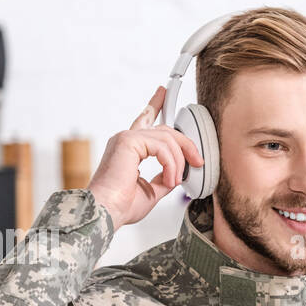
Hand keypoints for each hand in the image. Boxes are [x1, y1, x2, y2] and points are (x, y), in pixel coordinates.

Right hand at [87, 85, 203, 229]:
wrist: (107, 212)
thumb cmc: (121, 206)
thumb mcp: (152, 191)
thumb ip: (164, 178)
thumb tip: (177, 175)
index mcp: (129, 149)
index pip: (144, 120)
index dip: (155, 105)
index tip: (163, 92)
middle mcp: (126, 140)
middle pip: (164, 130)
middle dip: (185, 144)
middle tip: (198, 161)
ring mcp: (126, 138)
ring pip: (167, 138)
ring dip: (177, 162)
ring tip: (174, 181)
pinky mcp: (128, 141)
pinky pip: (162, 147)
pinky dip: (171, 165)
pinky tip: (169, 179)